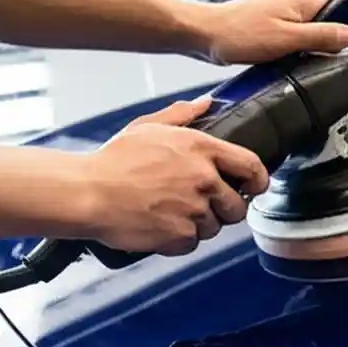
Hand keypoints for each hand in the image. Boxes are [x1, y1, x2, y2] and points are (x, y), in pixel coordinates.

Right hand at [81, 98, 268, 254]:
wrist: (89, 193)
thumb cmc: (114, 160)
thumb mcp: (148, 127)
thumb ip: (183, 114)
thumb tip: (207, 102)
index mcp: (202, 149)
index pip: (252, 166)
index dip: (258, 180)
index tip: (254, 186)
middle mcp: (204, 179)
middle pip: (238, 206)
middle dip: (225, 209)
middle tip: (204, 205)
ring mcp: (194, 210)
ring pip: (214, 227)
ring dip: (199, 225)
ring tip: (172, 213)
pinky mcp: (181, 236)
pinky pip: (193, 244)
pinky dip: (180, 240)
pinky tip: (161, 226)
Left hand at [199, 0, 347, 64]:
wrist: (206, 35)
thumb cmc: (240, 34)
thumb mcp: (287, 39)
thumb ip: (321, 37)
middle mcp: (296, 2)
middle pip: (332, 12)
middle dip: (343, 29)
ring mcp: (284, 14)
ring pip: (316, 25)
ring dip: (324, 40)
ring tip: (333, 59)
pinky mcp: (274, 27)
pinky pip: (300, 34)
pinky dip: (307, 45)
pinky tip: (307, 60)